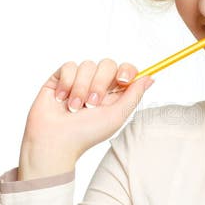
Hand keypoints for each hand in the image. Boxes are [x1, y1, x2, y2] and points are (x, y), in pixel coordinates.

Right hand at [19, 60, 152, 175]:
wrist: (55, 140)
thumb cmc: (86, 134)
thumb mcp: (117, 116)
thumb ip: (134, 95)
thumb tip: (150, 77)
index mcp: (114, 94)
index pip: (126, 70)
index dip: (127, 70)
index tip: (122, 81)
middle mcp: (97, 85)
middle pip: (108, 64)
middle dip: (100, 83)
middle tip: (92, 104)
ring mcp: (78, 80)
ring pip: (87, 65)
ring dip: (81, 88)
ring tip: (74, 108)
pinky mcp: (60, 78)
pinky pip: (69, 66)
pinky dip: (66, 83)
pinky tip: (61, 99)